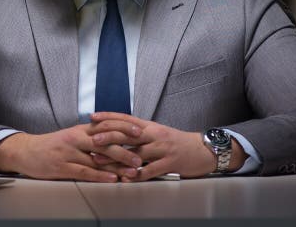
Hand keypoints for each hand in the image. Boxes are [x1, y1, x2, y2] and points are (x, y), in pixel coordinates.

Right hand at [0, 124, 143, 181]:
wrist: (26, 151)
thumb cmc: (52, 145)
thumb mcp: (72, 135)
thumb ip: (90, 136)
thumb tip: (114, 139)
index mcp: (80, 129)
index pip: (105, 125)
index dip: (123, 127)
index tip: (139, 131)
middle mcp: (76, 138)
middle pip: (105, 141)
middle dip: (125, 149)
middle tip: (141, 157)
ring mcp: (69, 152)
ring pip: (97, 158)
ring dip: (117, 166)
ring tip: (133, 171)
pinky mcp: (62, 166)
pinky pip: (85, 171)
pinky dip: (100, 176)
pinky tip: (112, 179)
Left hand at [88, 113, 246, 180]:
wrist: (203, 150)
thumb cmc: (176, 142)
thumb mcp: (157, 132)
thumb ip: (139, 132)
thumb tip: (117, 131)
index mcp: (150, 126)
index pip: (126, 118)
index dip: (109, 117)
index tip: (92, 117)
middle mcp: (155, 134)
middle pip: (128, 133)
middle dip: (108, 136)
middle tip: (92, 140)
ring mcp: (162, 149)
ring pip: (135, 153)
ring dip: (116, 158)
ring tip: (100, 161)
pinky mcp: (170, 163)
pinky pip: (150, 170)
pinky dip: (136, 175)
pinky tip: (125, 178)